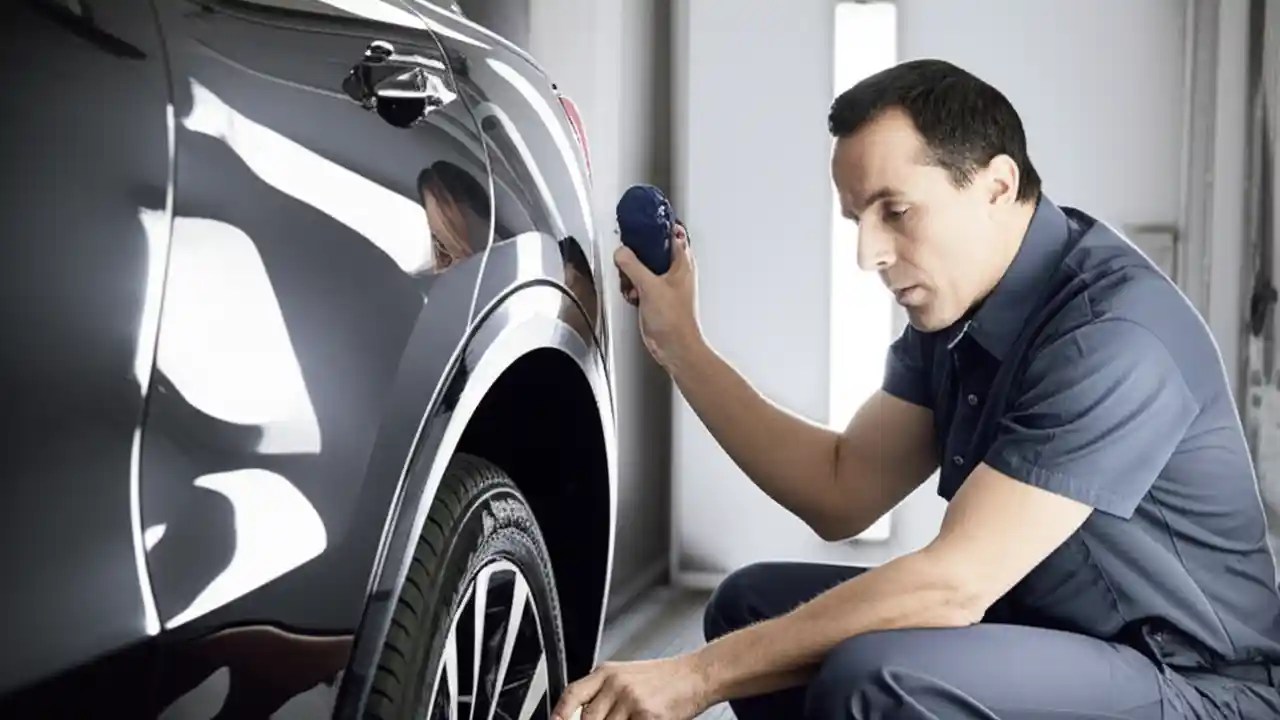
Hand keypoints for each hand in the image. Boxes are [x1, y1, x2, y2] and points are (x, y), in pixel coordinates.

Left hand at [551, 655, 712, 719]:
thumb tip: (579, 715)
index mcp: (607, 672)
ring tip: (629, 719)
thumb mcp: (626, 677)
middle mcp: (616, 684)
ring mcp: (632, 701)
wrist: (695, 675)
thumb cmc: (663, 679)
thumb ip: (602, 694)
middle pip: (587, 719)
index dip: (560, 714)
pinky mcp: (648, 716)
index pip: (572, 695)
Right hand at [615, 224, 700, 372]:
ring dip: (632, 274)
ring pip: (643, 266)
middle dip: (636, 255)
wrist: (674, 346)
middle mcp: (676, 271)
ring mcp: (665, 284)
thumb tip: (621, 252)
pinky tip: (633, 296)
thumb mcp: (650, 286)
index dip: (655, 227)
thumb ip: (633, 266)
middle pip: (652, 249)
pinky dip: (633, 287)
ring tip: (632, 284)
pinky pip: (639, 283)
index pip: (671, 232)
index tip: (641, 223)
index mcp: (683, 262)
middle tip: (630, 261)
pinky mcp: (655, 296)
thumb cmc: (674, 320)